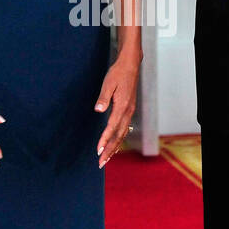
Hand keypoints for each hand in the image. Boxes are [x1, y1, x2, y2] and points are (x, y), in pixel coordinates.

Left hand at [95, 51, 139, 168]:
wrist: (130, 65)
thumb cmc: (118, 73)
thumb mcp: (108, 84)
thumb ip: (103, 98)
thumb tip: (98, 109)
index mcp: (122, 106)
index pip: (112, 127)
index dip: (104, 139)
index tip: (97, 150)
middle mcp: (128, 112)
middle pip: (118, 135)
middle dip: (109, 150)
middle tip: (100, 163)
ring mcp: (129, 112)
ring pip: (122, 134)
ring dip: (114, 147)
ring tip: (106, 159)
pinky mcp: (129, 110)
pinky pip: (124, 129)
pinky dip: (118, 139)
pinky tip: (114, 145)